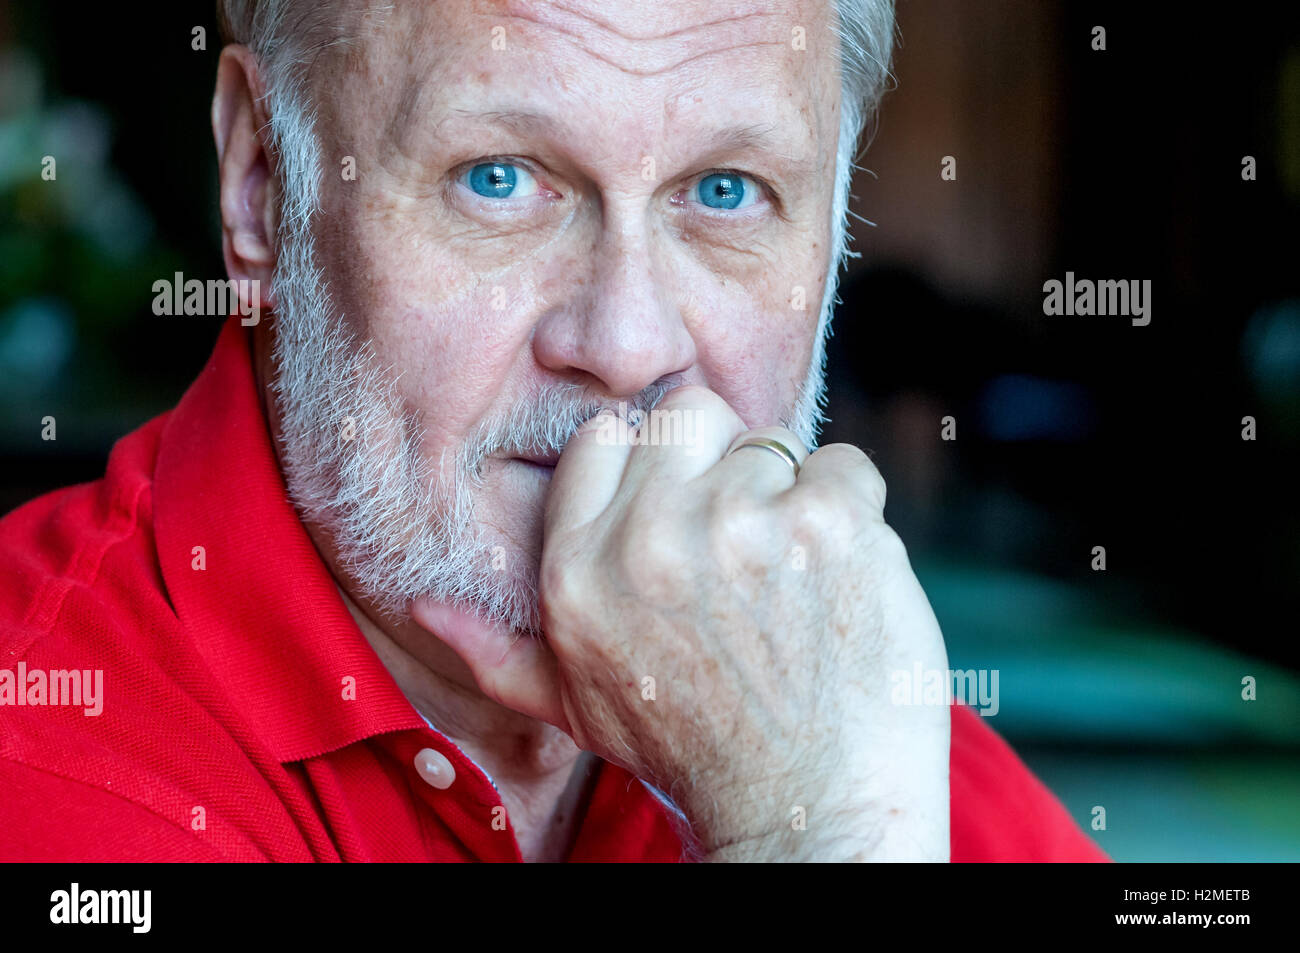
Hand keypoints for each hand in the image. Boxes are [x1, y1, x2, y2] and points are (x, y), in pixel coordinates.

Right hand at [413, 386, 949, 860]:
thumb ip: (499, 650)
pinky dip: (852, 513)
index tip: (684, 516)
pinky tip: (836, 581)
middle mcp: (648, 538)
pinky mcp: (826, 523)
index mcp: (579, 568)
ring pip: (774, 440)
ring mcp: (741, 523)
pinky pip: (845, 466)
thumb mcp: (576, 706)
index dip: (655, 467)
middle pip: (691, 412)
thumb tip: (421, 607)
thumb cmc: (693, 749)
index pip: (607, 436)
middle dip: (722, 462)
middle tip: (742, 541)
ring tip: (790, 581)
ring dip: (789, 498)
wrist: (807, 808)